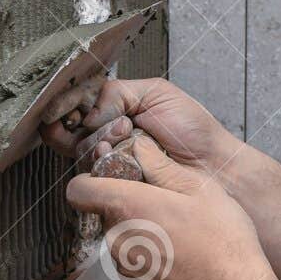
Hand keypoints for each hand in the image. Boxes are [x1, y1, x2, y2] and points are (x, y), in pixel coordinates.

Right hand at [41, 78, 241, 179]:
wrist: (213, 166)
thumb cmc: (192, 130)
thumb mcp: (156, 93)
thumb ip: (116, 93)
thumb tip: (88, 113)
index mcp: (114, 109)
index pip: (74, 103)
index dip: (67, 104)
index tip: (72, 107)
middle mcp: (106, 136)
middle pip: (69, 130)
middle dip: (94, 127)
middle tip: (123, 127)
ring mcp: (108, 162)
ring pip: (80, 152)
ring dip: (100, 146)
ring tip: (129, 144)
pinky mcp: (114, 186)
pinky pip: (92, 177)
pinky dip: (103, 167)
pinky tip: (123, 164)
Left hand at [67, 134, 280, 279]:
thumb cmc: (223, 242)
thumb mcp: (199, 188)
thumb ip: (160, 164)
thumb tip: (140, 147)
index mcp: (128, 208)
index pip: (78, 190)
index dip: (92, 179)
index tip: (114, 177)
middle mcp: (118, 240)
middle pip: (105, 211)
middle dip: (128, 202)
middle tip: (165, 202)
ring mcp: (125, 268)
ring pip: (121, 236)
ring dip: (140, 228)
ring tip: (179, 230)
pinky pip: (133, 259)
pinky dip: (149, 252)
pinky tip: (181, 251)